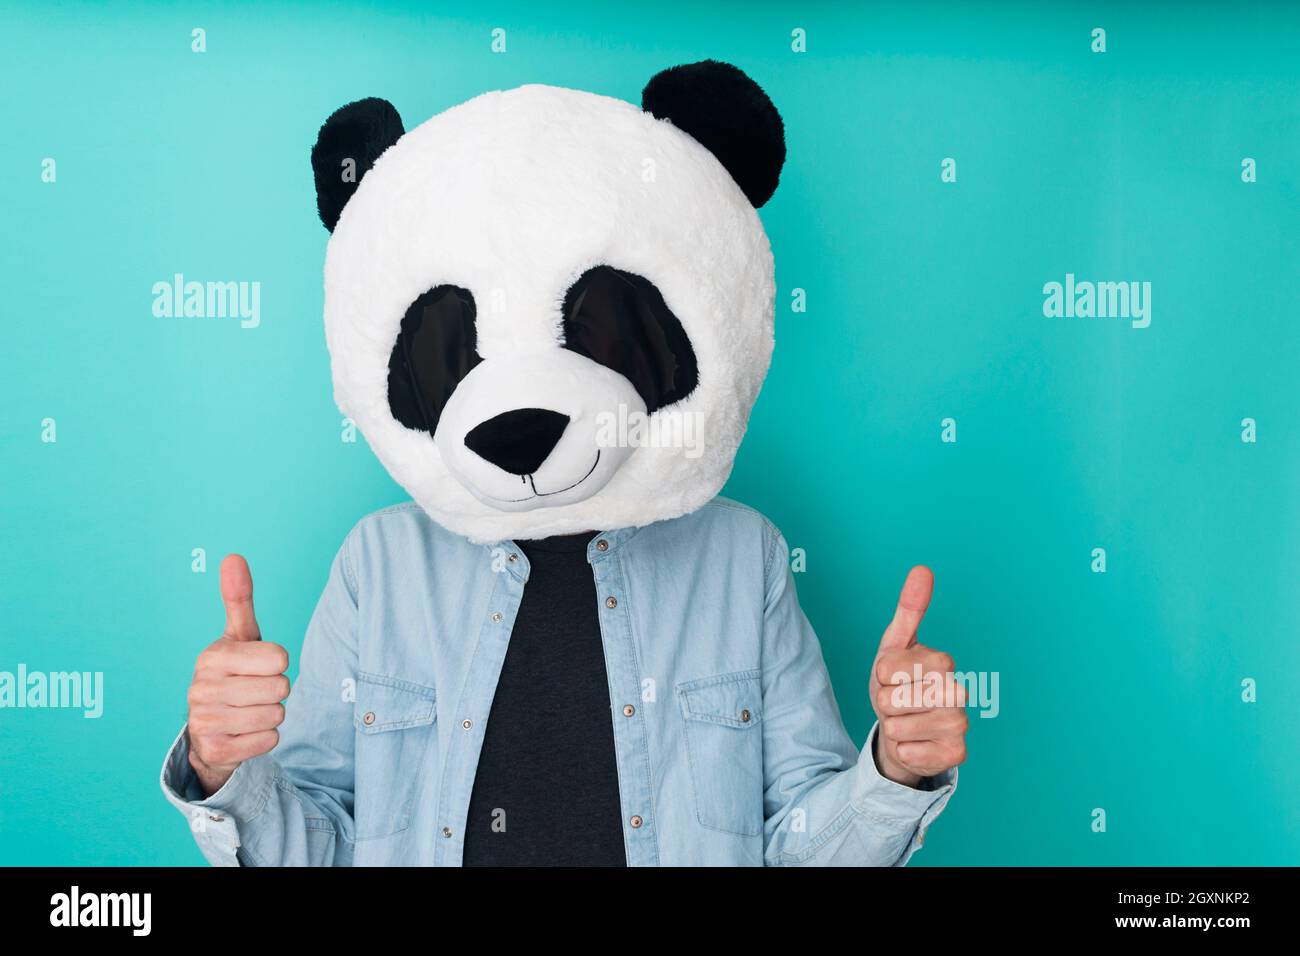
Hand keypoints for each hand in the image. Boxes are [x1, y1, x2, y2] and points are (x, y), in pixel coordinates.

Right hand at [186, 555, 289, 796]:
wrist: (209, 728)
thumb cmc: (234, 674)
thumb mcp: (239, 636)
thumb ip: (238, 599)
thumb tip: (234, 556)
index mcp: (212, 656)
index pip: (280, 658)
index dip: (278, 663)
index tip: (259, 666)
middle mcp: (202, 688)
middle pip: (280, 688)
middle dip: (276, 691)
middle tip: (254, 691)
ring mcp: (205, 722)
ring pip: (276, 715)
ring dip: (271, 715)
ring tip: (249, 710)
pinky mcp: (215, 751)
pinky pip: (268, 741)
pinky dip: (264, 738)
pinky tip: (244, 732)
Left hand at [868, 566, 967, 787]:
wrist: (901, 729)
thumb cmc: (897, 684)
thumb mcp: (894, 646)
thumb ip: (909, 609)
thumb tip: (923, 569)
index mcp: (943, 663)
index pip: (896, 667)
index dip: (886, 673)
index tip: (890, 676)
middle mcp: (958, 693)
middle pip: (897, 699)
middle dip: (884, 702)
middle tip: (896, 701)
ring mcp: (960, 726)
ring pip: (900, 728)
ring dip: (892, 727)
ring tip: (903, 721)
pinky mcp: (955, 755)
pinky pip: (911, 754)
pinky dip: (902, 750)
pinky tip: (913, 743)